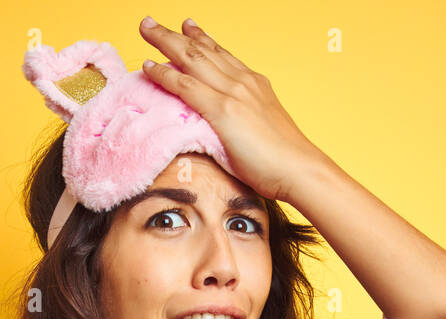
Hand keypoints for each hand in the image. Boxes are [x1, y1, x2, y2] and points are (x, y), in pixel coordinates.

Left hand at [138, 16, 326, 204]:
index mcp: (255, 84)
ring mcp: (233, 93)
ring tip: (146, 29)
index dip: (202, 39)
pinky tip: (149, 66)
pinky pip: (186, 86)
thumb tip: (231, 127)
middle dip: (175, 34)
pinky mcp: (223, 110)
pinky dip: (166, 74)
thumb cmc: (283, 160)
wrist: (299, 169)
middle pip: (202, 50)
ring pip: (192, 59)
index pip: (223, 55)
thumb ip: (245, 120)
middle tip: (151, 23)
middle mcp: (243, 81)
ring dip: (165, 42)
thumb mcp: (264, 128)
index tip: (187, 27)